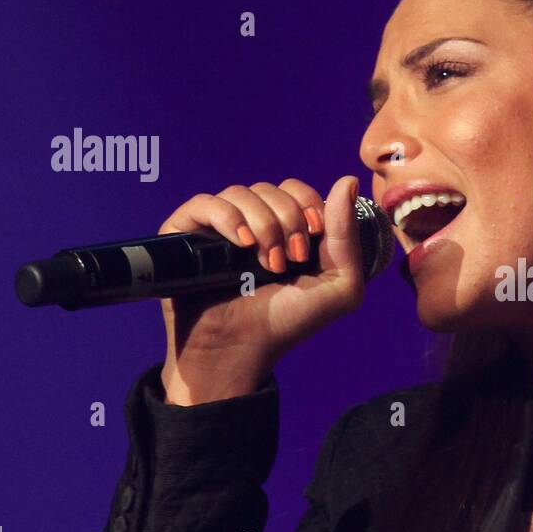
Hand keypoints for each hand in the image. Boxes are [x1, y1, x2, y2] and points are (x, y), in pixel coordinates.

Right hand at [157, 175, 364, 403]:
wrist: (239, 351)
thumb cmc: (286, 322)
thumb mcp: (338, 286)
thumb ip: (347, 237)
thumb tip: (348, 180)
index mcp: (283, 228)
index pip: (295, 189)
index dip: (307, 204)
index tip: (313, 237)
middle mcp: (249, 222)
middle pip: (271, 189)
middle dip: (287, 220)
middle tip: (289, 260)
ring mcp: (215, 226)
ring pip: (240, 193)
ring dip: (262, 224)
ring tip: (266, 263)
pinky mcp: (184, 233)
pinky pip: (205, 203)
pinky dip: (227, 217)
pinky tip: (240, 243)